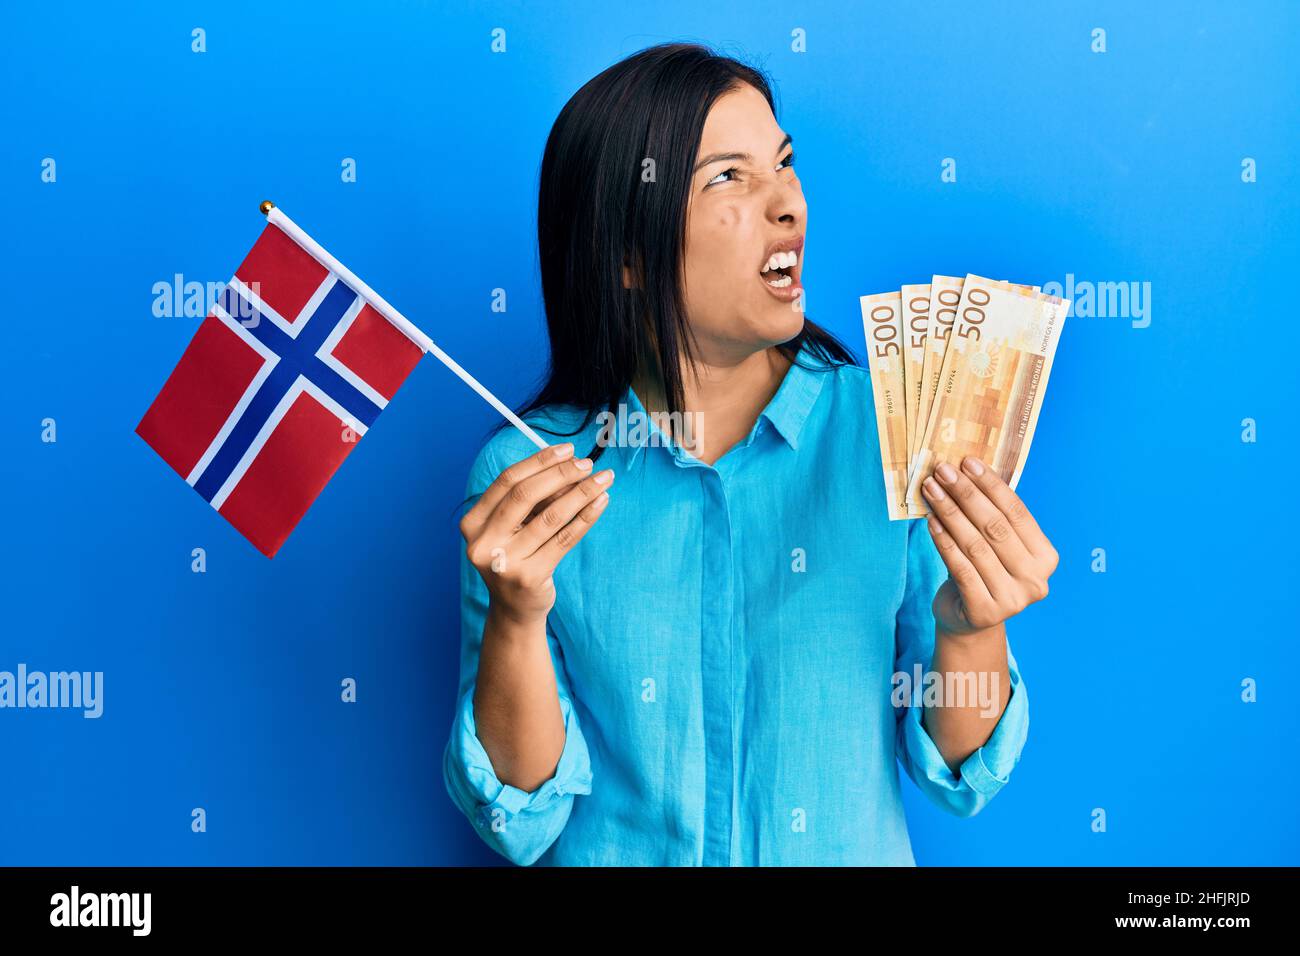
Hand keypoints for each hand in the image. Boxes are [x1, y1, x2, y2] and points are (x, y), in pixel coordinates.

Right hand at [459, 442, 614, 624]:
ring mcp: (505, 562)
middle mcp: (483, 542)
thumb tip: (568, 465)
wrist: (514, 610)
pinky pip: (564, 539)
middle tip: (587, 464)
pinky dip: (586, 517)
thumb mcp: (514, 528)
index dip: (538, 462)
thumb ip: (532, 500)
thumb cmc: (517, 557)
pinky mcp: (529, 577)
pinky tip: (601, 502)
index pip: (506, 481)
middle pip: (525, 495)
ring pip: (550, 517)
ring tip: (603, 480)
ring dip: (581, 493)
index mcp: (473, 523)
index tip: (567, 450)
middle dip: (560, 474)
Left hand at [921, 456, 1057, 638]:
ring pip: (975, 545)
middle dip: (966, 494)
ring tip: (931, 490)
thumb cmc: (983, 573)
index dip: (991, 485)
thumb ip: (991, 516)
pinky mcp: (985, 612)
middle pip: (995, 527)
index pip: (1017, 513)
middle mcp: (1036, 580)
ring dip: (949, 513)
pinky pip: (960, 567)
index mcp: (1046, 558)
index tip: (968, 462)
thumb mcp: (995, 546)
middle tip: (943, 471)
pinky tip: (930, 521)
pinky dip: (943, 541)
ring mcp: (1013, 600)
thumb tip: (965, 470)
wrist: (969, 621)